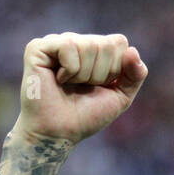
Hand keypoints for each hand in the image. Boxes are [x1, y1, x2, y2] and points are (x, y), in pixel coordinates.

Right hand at [10, 33, 147, 146]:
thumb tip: (132, 50)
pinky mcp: (38, 48)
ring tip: (69, 85)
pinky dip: (70, 70)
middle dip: (101, 74)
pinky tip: (58, 79)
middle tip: (83, 87)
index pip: (119, 42)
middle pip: (107, 44)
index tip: (100, 86)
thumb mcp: (120, 96)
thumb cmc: (86, 116)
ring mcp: (56, 42)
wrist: (59, 133)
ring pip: (89, 45)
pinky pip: (68, 45)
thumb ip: (135, 74)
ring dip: (84, 75)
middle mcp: (76, 41)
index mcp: (94, 49)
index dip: (116, 69)